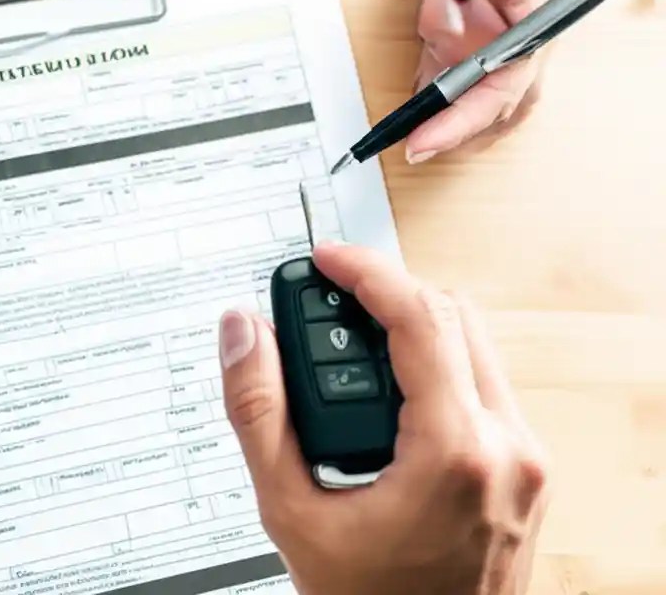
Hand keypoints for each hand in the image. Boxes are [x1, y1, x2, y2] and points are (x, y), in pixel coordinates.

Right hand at [217, 242, 549, 594]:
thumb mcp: (289, 510)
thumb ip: (257, 412)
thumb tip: (243, 334)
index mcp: (457, 452)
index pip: (419, 317)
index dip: (365, 271)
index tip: (325, 259)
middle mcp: (508, 448)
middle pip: (454, 316)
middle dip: (385, 294)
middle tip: (327, 301)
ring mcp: (525, 460)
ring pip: (475, 345)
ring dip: (412, 329)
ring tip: (348, 350)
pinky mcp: (526, 470)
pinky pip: (484, 385)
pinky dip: (435, 368)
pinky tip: (385, 398)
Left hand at [406, 0, 586, 162]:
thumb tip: (445, 12)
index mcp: (533, 25)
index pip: (498, 91)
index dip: (459, 123)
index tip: (422, 141)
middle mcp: (522, 40)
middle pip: (490, 107)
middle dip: (450, 132)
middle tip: (408, 148)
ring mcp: (503, 40)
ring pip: (476, 98)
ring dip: (445, 119)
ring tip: (408, 134)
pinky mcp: (481, 33)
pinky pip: (461, 75)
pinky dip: (438, 95)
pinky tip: (416, 103)